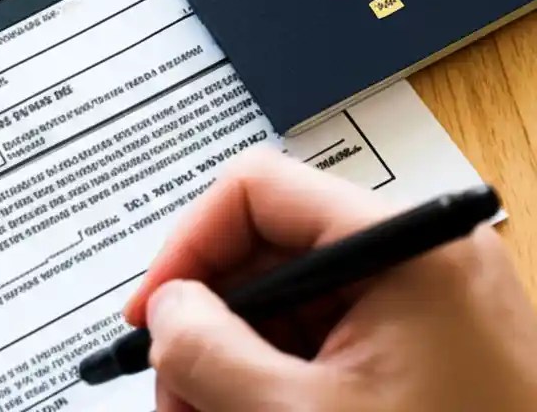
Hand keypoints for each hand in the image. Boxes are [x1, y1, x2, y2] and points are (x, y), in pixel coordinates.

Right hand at [124, 146, 536, 411]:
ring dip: (231, 359)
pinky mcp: (423, 348)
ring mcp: (425, 306)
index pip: (258, 191)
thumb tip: (166, 308)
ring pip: (288, 303)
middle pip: (267, 251)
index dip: (188, 246)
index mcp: (407, 249)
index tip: (154, 308)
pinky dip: (273, 378)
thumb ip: (210, 352)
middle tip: (175, 387)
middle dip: (207, 323)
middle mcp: (421, 261)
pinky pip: (321, 339)